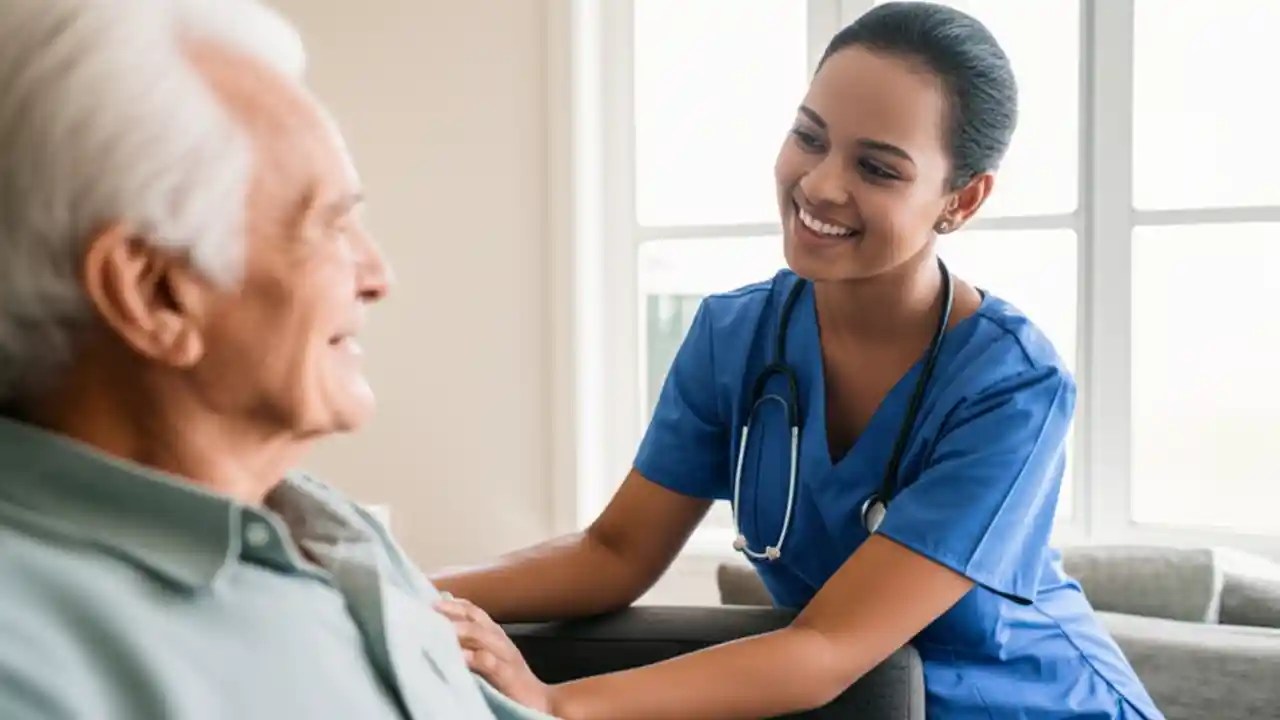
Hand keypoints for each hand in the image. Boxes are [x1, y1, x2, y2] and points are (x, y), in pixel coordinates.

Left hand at [434, 596, 554, 714]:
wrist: (540, 702)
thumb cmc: (510, 682)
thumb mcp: (489, 658)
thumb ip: (471, 645)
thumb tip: (441, 635)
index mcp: (495, 635)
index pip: (473, 611)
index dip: (453, 604)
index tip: (430, 601)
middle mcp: (500, 640)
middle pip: (476, 617)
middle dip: (453, 610)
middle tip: (430, 608)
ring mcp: (505, 656)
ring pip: (482, 635)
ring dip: (461, 629)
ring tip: (440, 627)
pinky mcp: (507, 675)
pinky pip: (489, 662)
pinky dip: (474, 657)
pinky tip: (459, 657)